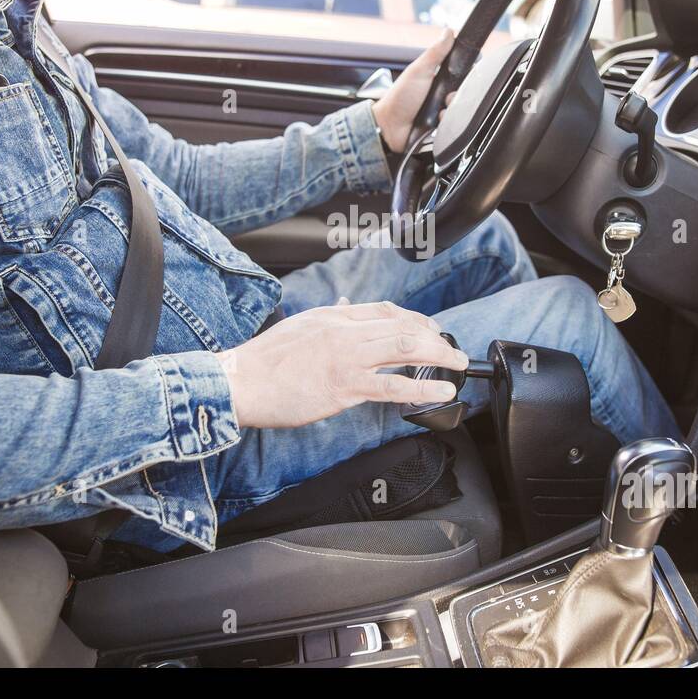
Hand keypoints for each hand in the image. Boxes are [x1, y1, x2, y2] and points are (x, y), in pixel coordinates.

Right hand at [216, 299, 468, 428]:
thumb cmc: (262, 361)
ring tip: (458, 365)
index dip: (415, 319)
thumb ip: (326, 320)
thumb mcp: (299, 328)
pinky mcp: (345, 387)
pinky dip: (424, 387)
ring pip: (404, 347)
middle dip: (434, 337)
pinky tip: (443, 390)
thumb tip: (342, 307)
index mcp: (333, 316)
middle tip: (452, 351)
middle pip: (402, 325)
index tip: (429, 330)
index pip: (384, 310)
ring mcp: (346, 358)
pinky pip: (393, 385)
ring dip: (438, 355)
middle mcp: (344, 331)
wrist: (239, 382)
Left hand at [372, 28, 455, 153]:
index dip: (467, 76)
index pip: (462, 75)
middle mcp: (442, 95)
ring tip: (440, 111)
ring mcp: (442, 112)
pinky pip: (455, 125)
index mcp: (438, 79)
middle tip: (447, 97)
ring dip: (452, 110)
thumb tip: (448, 32)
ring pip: (461, 110)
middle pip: (464, 94)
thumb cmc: (400, 97)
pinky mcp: (442, 128)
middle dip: (457, 96)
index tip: (465, 77)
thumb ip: (435, 53)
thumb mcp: (419, 71)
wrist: (389, 127)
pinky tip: (437, 121)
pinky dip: (448, 123)